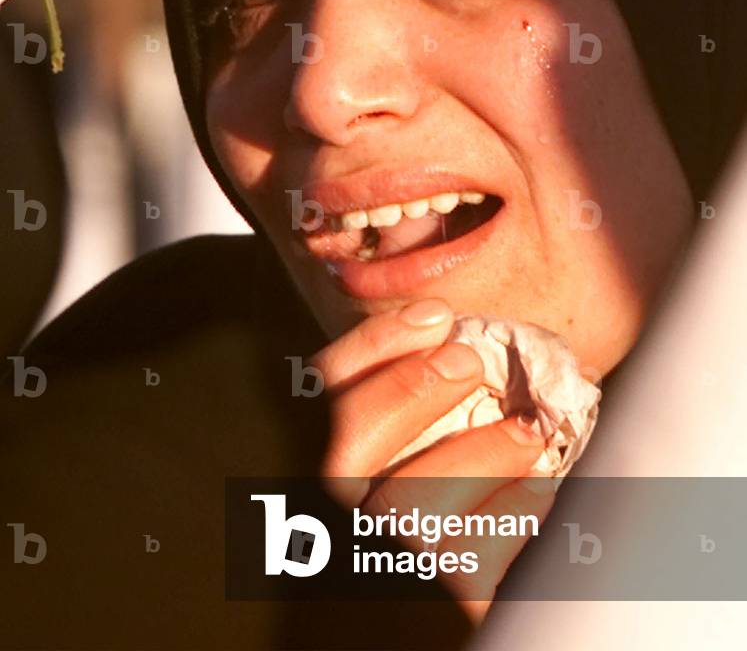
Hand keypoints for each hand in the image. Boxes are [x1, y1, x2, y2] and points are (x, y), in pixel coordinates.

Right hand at [309, 299, 555, 622]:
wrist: (474, 605)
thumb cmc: (463, 497)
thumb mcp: (430, 435)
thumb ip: (419, 391)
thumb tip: (444, 330)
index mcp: (325, 462)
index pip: (321, 395)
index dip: (375, 347)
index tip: (438, 316)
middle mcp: (335, 521)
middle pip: (342, 453)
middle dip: (408, 391)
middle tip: (468, 362)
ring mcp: (381, 570)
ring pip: (408, 508)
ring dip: (478, 454)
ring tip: (527, 432)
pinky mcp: (440, 609)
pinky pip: (468, 560)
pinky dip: (511, 510)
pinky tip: (538, 488)